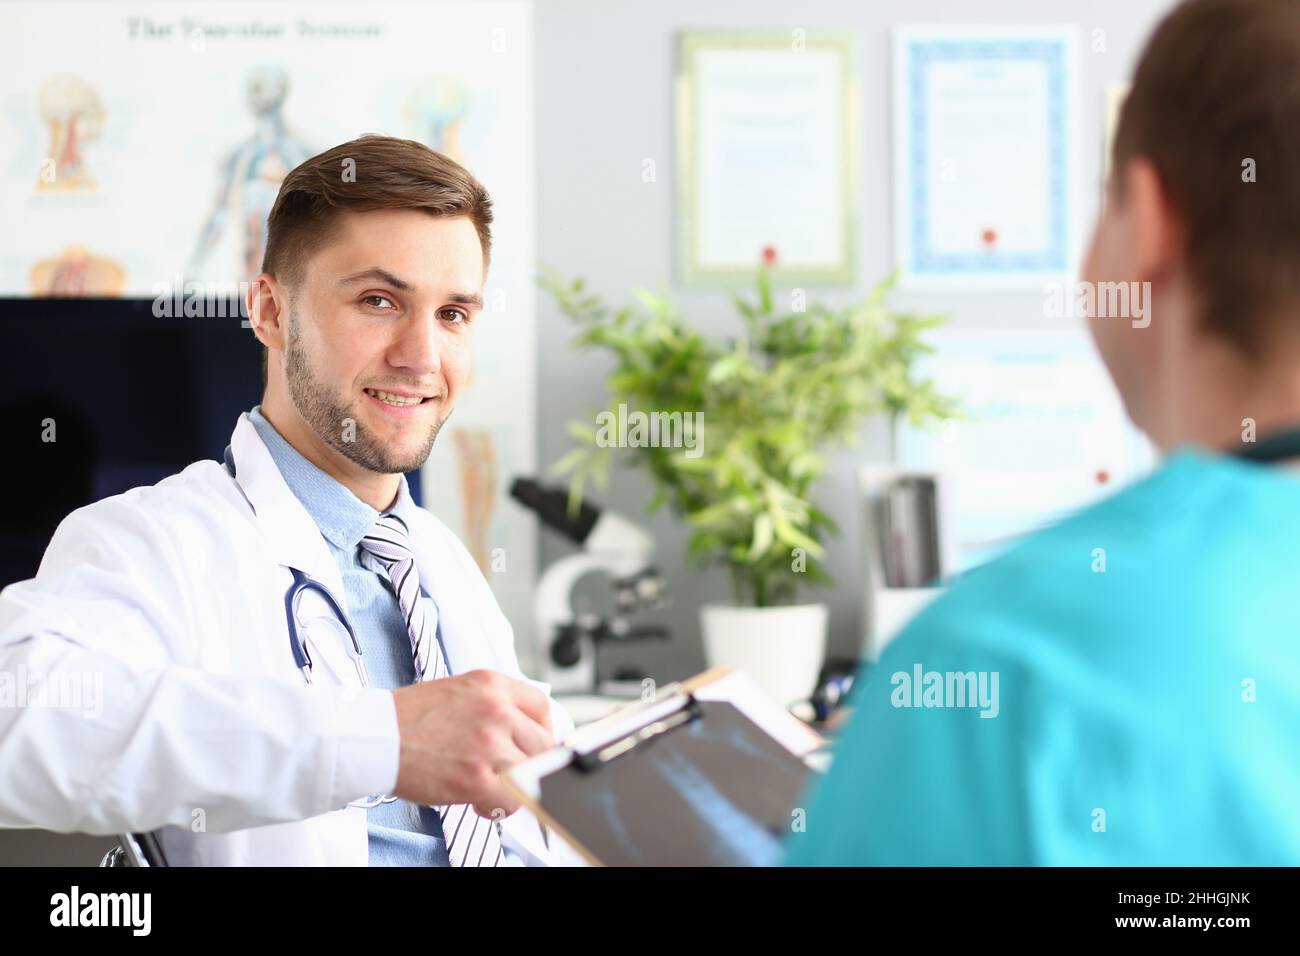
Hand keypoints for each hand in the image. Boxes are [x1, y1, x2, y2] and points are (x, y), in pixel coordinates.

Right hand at [390, 670, 552, 817]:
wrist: (374, 737)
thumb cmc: (408, 717)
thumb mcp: (458, 691)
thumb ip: (492, 705)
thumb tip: (520, 730)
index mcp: (491, 685)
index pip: (542, 708)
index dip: (543, 731)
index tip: (535, 745)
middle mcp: (496, 710)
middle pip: (544, 744)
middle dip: (533, 763)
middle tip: (514, 773)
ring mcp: (488, 744)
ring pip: (533, 774)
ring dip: (518, 787)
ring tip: (493, 788)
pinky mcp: (476, 778)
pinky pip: (512, 799)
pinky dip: (501, 807)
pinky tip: (481, 802)